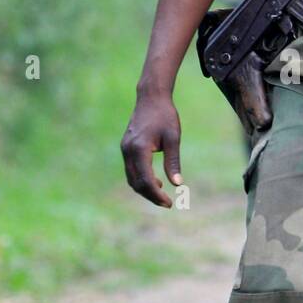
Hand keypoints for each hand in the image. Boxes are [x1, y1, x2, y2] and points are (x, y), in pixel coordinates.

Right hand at [120, 92, 182, 206]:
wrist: (151, 98)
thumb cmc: (165, 116)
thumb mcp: (173, 138)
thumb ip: (173, 161)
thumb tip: (178, 184)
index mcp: (139, 149)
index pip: (146, 180)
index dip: (156, 196)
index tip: (169, 203)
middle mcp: (128, 150)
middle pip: (136, 183)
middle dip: (150, 196)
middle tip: (167, 203)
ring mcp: (124, 149)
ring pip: (131, 178)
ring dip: (145, 189)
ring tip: (162, 194)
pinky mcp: (126, 147)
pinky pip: (131, 170)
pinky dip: (141, 179)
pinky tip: (156, 181)